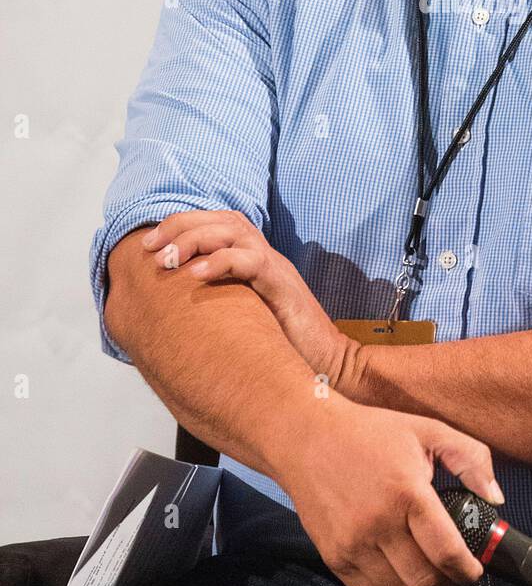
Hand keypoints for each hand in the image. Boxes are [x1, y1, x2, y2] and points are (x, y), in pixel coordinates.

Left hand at [140, 210, 355, 386]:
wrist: (329, 367)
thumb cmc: (283, 349)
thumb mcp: (242, 319)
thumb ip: (217, 305)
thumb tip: (171, 312)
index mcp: (254, 260)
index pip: (218, 223)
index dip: (182, 226)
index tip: (149, 244)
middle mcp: (265, 257)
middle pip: (223, 218)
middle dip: (181, 225)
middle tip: (150, 246)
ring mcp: (276, 268)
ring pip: (234, 230)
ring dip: (194, 239)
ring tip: (168, 258)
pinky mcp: (283, 286)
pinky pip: (251, 261)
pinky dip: (221, 262)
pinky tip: (196, 274)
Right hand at [282, 395, 503, 585]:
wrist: (307, 437)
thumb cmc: (370, 432)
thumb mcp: (427, 430)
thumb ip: (470, 458)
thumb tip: (496, 498)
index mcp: (407, 492)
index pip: (447, 551)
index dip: (468, 570)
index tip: (475, 570)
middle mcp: (379, 522)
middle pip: (425, 579)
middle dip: (448, 583)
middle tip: (455, 573)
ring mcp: (353, 543)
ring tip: (427, 572)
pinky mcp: (333, 555)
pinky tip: (397, 573)